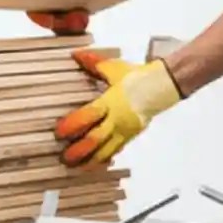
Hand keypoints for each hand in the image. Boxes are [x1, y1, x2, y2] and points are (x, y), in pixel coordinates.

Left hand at [56, 49, 183, 165]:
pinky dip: (105, 158)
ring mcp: (125, 130)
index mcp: (111, 102)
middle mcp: (117, 119)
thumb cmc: (137, 77)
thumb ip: (93, 63)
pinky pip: (116, 150)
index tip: (59, 133)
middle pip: (95, 139)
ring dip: (90, 160)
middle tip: (64, 158)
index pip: (88, 116)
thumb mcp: (114, 69)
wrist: (164, 85)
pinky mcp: (131, 136)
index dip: (72, 126)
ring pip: (106, 150)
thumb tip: (76, 55)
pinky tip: (96, 164)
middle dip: (78, 150)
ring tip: (76, 167)